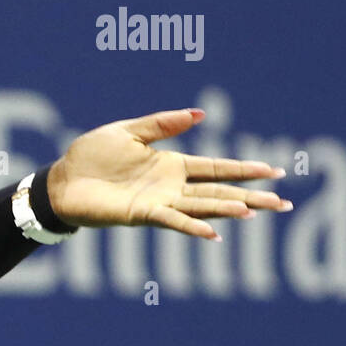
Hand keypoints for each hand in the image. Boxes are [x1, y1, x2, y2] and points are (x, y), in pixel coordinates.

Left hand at [45, 107, 292, 241]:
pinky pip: (171, 220)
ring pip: (201, 205)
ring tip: (256, 211)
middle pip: (218, 190)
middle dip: (251, 195)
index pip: (216, 167)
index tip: (275, 170)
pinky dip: (191, 225)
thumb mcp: (127, 132)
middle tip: (284, 202)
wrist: (61, 179)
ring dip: (228, 209)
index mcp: (170, 164)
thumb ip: (161, 125)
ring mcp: (158, 202)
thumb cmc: (90, 156)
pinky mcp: (140, 214)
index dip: (245, 168)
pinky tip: (213, 231)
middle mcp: (170, 186)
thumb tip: (200, 114)